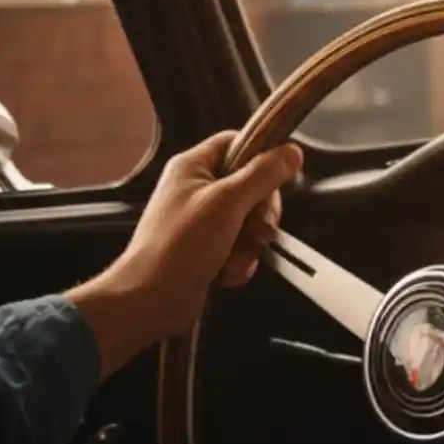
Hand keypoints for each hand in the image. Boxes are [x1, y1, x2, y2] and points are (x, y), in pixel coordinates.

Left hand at [68, 131, 302, 377]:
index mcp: (194, 167)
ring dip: (250, 244)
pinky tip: (224, 273)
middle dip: (260, 213)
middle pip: (251, 186)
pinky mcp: (208, 250)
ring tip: (233, 257)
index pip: (238, 143)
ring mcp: (203, 222)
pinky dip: (239, 262)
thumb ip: (262, 175)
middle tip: (258, 229)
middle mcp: (198, 190)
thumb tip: (293, 151)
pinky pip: (241, 248)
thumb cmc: (179, 246)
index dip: (261, 158)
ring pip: (250, 221)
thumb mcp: (227, 203)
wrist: (150, 301)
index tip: (278, 178)